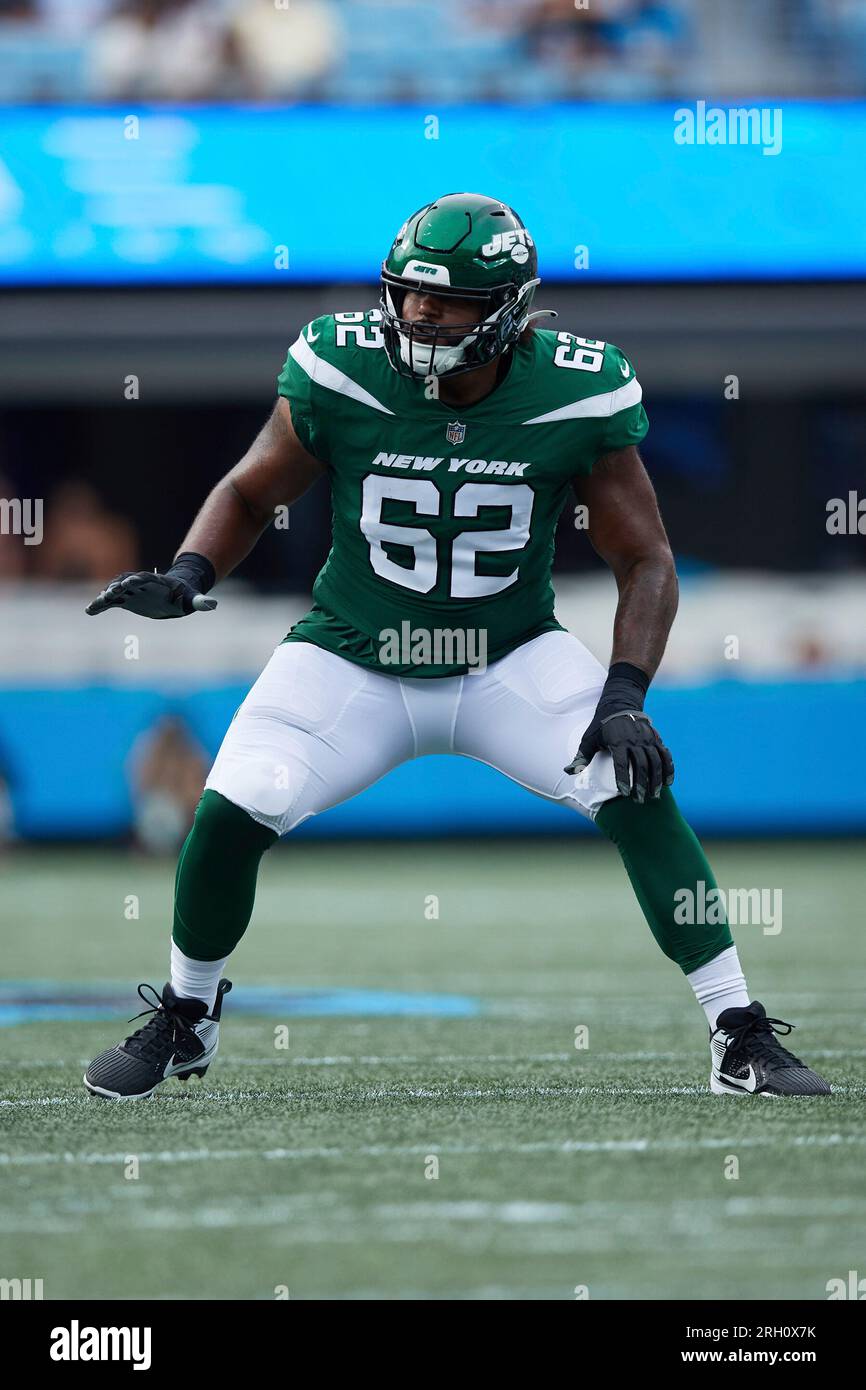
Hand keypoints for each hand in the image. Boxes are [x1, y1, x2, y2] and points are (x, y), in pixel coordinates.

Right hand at [86, 570, 216, 619]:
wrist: (175, 596)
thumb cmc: (185, 596)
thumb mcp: (193, 599)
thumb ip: (201, 601)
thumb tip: (213, 605)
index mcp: (156, 582)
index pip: (145, 578)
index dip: (137, 579)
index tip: (129, 582)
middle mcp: (140, 584)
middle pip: (126, 583)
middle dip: (118, 587)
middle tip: (108, 594)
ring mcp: (131, 591)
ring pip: (116, 591)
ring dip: (106, 597)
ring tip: (96, 604)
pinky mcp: (126, 600)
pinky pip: (111, 602)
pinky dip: (101, 605)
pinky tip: (90, 611)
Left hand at [565, 709, 673, 802]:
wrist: (619, 705)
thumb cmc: (600, 726)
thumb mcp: (588, 739)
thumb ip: (581, 757)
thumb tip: (568, 771)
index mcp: (617, 741)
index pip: (621, 763)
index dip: (623, 779)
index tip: (624, 793)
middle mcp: (634, 740)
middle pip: (641, 765)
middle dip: (642, 784)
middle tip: (640, 800)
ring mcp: (647, 739)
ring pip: (655, 761)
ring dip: (656, 780)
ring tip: (654, 796)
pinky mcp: (656, 739)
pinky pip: (665, 755)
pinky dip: (668, 768)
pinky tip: (668, 783)